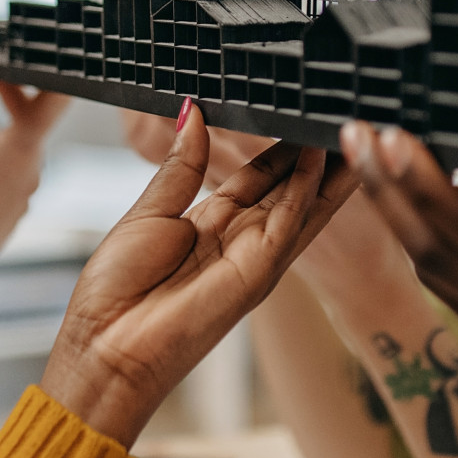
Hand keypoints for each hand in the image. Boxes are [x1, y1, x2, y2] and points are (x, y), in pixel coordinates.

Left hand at [124, 107, 386, 303]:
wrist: (106, 345)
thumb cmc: (117, 290)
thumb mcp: (150, 211)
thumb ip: (182, 164)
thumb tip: (192, 113)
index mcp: (211, 225)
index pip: (259, 176)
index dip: (281, 145)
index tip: (299, 113)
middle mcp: (240, 240)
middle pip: (290, 188)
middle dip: (316, 153)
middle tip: (341, 114)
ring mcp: (254, 257)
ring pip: (303, 204)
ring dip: (327, 167)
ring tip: (351, 128)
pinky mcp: (257, 271)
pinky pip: (289, 222)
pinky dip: (305, 188)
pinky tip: (317, 155)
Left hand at [338, 122, 457, 364]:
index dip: (431, 188)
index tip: (393, 138)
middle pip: (438, 252)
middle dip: (393, 188)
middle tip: (356, 131)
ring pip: (436, 273)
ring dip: (399, 211)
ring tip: (367, 156)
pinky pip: (451, 289)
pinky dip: (424, 240)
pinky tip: (411, 210)